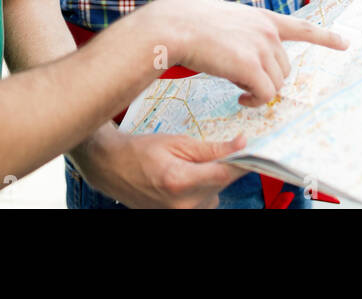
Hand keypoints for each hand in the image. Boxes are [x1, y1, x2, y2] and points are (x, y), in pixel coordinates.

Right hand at [70, 128, 247, 208]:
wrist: (111, 167)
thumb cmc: (141, 151)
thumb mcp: (176, 142)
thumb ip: (211, 148)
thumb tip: (241, 145)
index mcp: (180, 181)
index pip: (225, 174)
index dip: (241, 160)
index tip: (250, 148)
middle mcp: (182, 205)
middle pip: (221, 185)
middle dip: (221, 166)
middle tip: (205, 153)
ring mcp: (179, 215)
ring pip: (214, 195)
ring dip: (210, 179)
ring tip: (187, 167)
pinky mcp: (177, 218)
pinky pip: (202, 202)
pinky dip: (200, 190)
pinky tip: (183, 178)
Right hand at [142, 0, 348, 106]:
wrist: (175, 26)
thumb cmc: (192, 26)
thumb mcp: (228, 23)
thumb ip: (247, 37)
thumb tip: (252, 64)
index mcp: (262, 18)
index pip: (302, 26)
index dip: (325, 36)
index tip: (345, 42)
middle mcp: (267, 31)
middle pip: (284, 68)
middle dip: (268, 80)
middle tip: (244, 83)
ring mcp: (261, 47)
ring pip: (276, 83)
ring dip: (260, 91)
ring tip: (238, 88)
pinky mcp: (251, 66)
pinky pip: (265, 94)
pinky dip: (254, 100)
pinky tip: (239, 97)